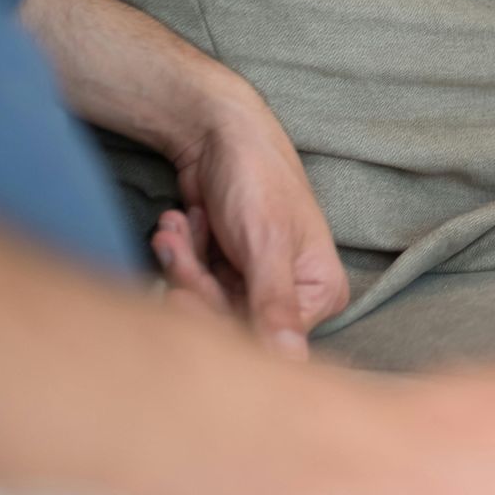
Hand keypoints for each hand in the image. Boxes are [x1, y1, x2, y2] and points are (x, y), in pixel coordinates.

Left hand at [151, 92, 347, 357]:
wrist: (218, 130)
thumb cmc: (256, 178)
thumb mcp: (266, 243)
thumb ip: (274, 305)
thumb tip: (291, 364)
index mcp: (320, 292)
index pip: (266, 337)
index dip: (219, 319)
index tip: (181, 294)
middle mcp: (294, 293)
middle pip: (232, 322)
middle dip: (195, 283)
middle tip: (174, 246)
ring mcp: (257, 282)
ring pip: (207, 304)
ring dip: (183, 264)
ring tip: (175, 225)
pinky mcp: (227, 269)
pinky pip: (195, 284)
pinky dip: (182, 253)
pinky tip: (181, 222)